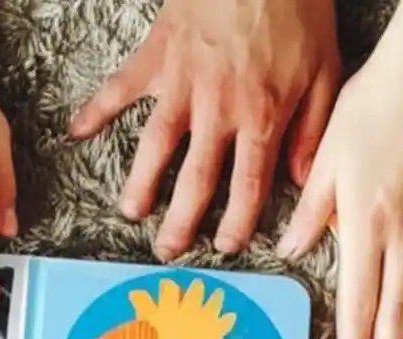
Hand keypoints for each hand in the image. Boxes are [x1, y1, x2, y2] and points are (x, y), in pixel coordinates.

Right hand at [70, 0, 339, 259]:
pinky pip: (120, 87)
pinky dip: (95, 110)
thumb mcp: (327, 69)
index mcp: (262, 116)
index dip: (236, 223)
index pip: (247, 185)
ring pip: (155, 146)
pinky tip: (75, 132)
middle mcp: (217, 109)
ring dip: (140, 183)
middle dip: (181, 221)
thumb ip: (313, 129)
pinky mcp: (157, 56)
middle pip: (196, 179)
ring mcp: (181, 83)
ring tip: (129, 212)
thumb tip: (300, 178)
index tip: (226, 246)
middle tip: (167, 250)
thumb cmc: (299, 8)